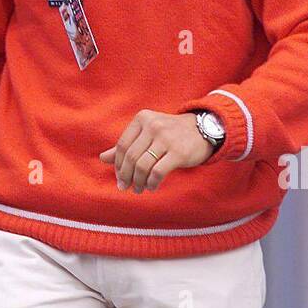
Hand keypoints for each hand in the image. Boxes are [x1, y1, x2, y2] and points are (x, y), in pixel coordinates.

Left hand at [99, 110, 215, 192]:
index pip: (122, 145)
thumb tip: (102, 158)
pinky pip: (157, 172)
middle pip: (130, 157)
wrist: (204, 130)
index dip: (118, 164)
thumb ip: (127, 145)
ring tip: (139, 189)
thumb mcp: (148, 133)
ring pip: (142, 166)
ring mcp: (166, 138)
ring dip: (138, 182)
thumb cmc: (171, 133)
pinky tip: (151, 186)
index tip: (119, 177)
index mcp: (142, 118)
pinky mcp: (178, 152)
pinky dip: (151, 183)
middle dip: (125, 176)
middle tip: (125, 187)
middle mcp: (153, 125)